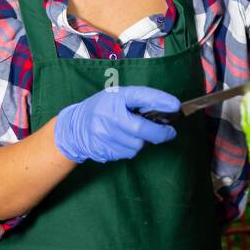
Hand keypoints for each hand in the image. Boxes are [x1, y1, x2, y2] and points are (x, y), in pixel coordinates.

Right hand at [54, 86, 180, 162]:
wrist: (74, 127)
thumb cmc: (102, 108)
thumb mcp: (117, 97)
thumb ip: (139, 101)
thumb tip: (167, 110)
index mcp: (114, 98)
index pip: (140, 96)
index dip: (160, 100)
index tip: (175, 106)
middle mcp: (109, 116)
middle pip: (142, 129)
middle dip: (160, 133)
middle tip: (170, 132)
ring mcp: (105, 135)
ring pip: (137, 145)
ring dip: (143, 141)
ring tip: (135, 133)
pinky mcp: (104, 150)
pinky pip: (128, 153)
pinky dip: (131, 148)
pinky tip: (124, 140)